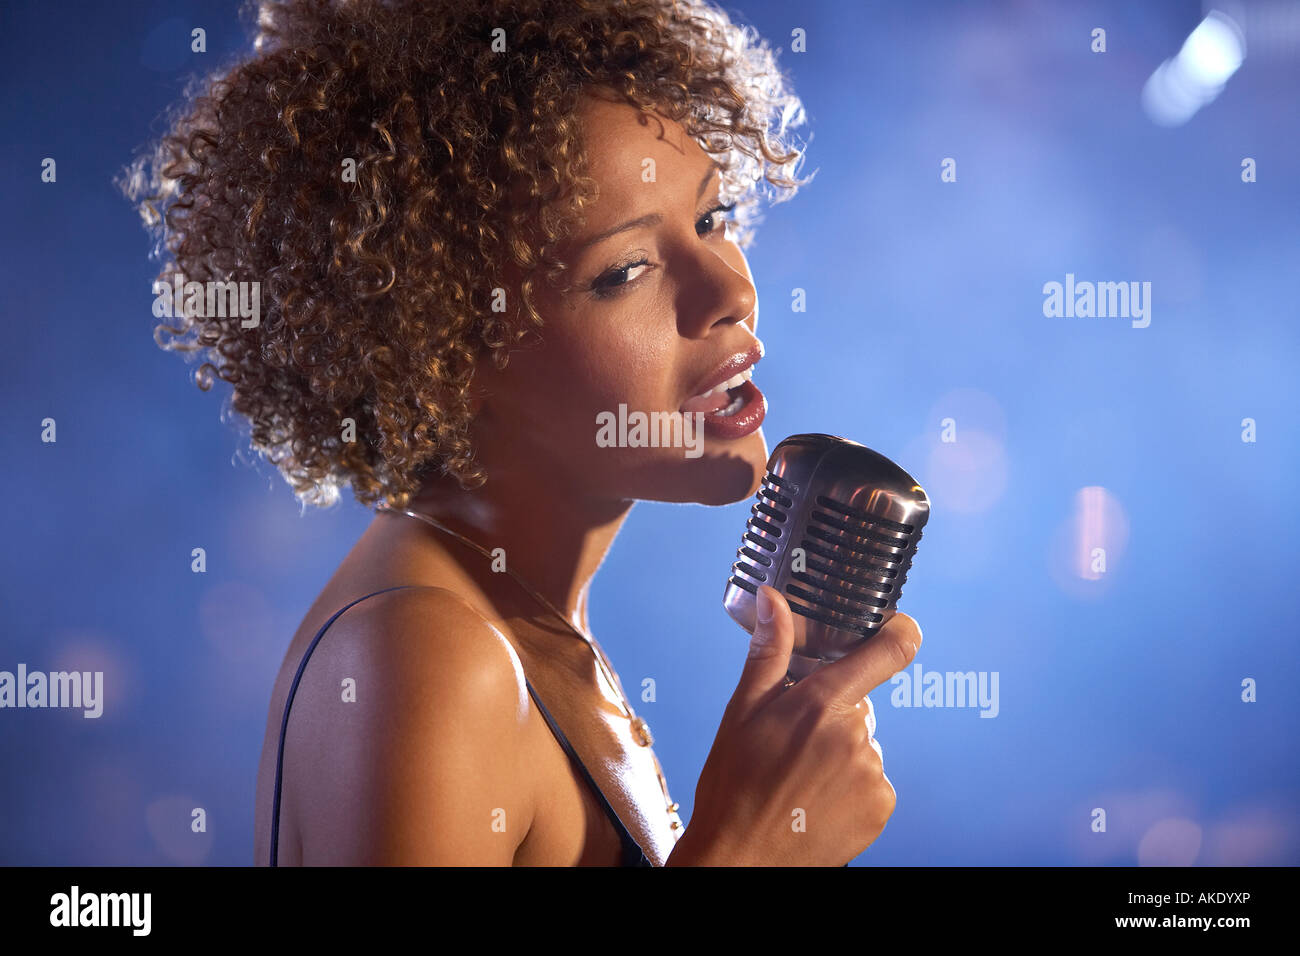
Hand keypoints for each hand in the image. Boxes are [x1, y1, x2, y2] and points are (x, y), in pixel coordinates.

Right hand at [670, 584, 920, 865]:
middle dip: (832, 714)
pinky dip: (851, 785)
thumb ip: (769, 652)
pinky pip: (872, 780)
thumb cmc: (733, 787)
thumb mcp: (741, 712)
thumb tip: (773, 600)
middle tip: (794, 740)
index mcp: (821, 704)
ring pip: (863, 744)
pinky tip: (817, 799)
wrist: (740, 859)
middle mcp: (855, 735)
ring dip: (839, 753)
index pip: (889, 652)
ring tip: (799, 779)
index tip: (897, 627)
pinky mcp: (881, 806)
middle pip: (860, 704)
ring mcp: (872, 773)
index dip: (901, 632)